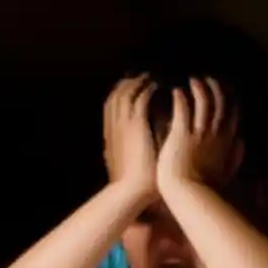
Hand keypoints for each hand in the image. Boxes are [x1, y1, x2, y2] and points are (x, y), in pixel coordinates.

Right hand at [103, 74, 157, 198]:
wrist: (130, 191)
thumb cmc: (132, 186)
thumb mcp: (126, 165)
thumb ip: (130, 153)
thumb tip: (135, 151)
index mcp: (111, 135)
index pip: (112, 107)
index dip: (120, 95)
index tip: (130, 88)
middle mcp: (114, 126)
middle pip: (116, 96)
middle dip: (127, 83)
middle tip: (140, 75)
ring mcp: (123, 124)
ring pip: (126, 93)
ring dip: (138, 82)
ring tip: (150, 76)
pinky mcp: (135, 125)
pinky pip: (140, 98)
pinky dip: (147, 89)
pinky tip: (157, 85)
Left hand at [157, 77, 242, 189]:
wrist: (187, 193)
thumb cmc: (204, 186)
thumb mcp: (227, 171)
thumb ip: (235, 156)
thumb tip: (242, 141)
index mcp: (227, 141)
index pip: (232, 114)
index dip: (230, 99)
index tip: (226, 90)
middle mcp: (216, 134)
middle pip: (220, 103)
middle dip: (216, 88)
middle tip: (208, 79)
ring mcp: (199, 133)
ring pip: (204, 101)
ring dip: (200, 88)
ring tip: (193, 80)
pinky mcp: (182, 134)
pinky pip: (183, 109)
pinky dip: (181, 98)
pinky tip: (177, 91)